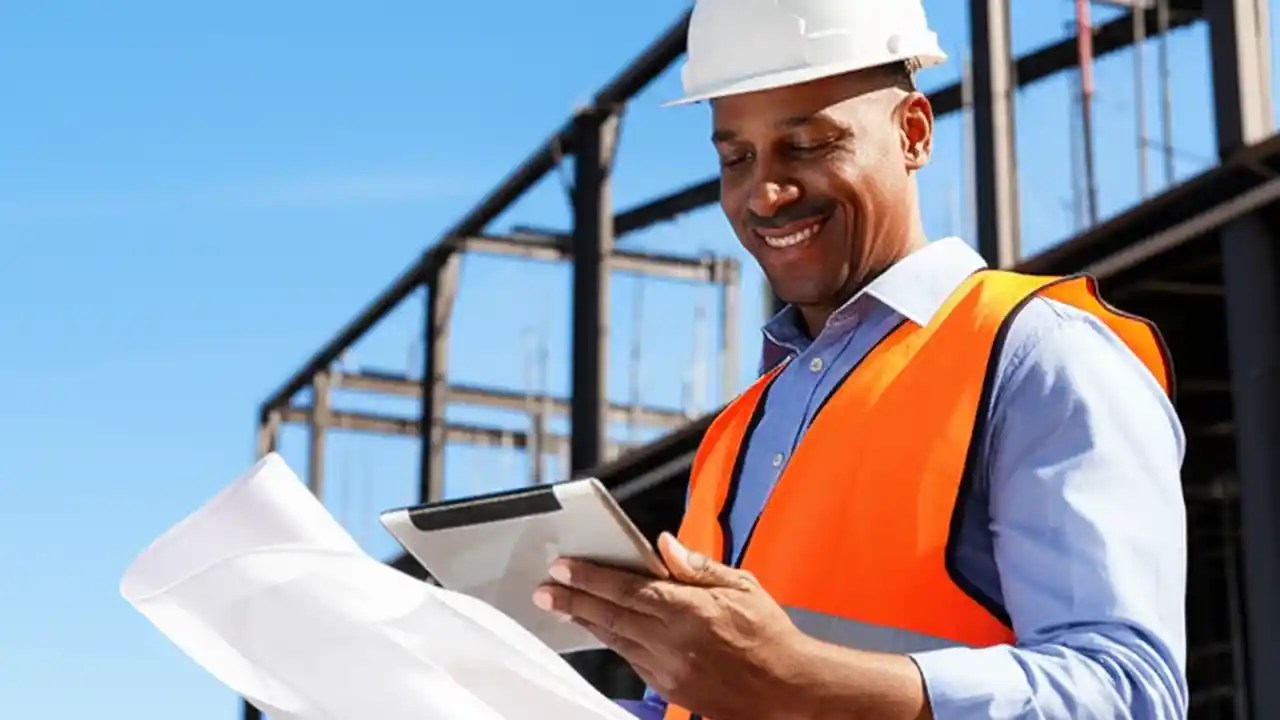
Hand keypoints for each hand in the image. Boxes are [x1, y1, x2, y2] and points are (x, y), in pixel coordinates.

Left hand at [532, 532, 807, 718]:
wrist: (788, 689)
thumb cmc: (769, 635)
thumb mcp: (742, 587)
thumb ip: (697, 566)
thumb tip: (663, 544)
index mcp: (690, 610)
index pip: (627, 588)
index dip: (590, 577)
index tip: (564, 567)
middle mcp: (673, 640)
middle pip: (610, 615)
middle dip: (573, 600)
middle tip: (544, 590)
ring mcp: (669, 668)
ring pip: (615, 640)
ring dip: (586, 621)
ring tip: (561, 607)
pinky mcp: (670, 688)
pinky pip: (631, 660)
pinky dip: (612, 642)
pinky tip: (601, 630)